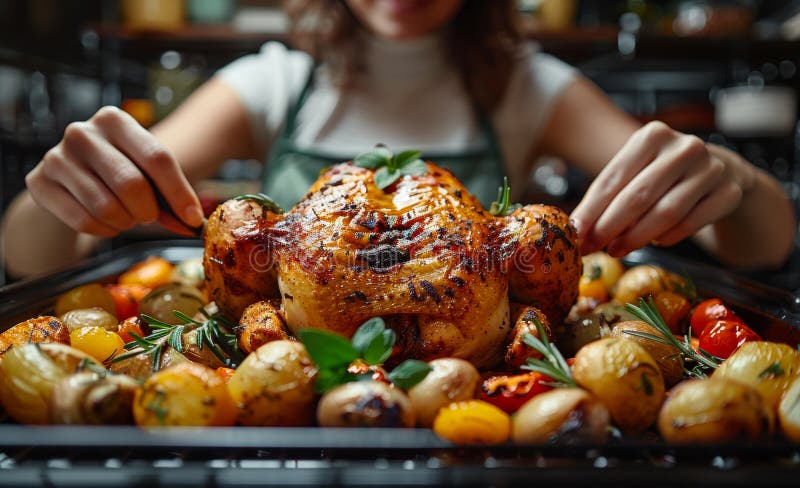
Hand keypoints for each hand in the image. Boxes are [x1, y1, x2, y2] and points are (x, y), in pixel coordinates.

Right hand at [25, 106, 203, 236]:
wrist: (68, 183)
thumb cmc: (118, 176)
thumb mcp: (147, 176)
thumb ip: (171, 196)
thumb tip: (192, 223)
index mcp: (115, 120)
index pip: (157, 157)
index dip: (179, 193)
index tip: (193, 219)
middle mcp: (83, 132)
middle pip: (131, 184)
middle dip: (148, 211)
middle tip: (148, 216)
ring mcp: (57, 156)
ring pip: (107, 206)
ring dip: (125, 222)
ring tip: (126, 217)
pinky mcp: (39, 182)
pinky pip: (84, 220)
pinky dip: (104, 230)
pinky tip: (106, 223)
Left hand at [570, 121, 754, 256]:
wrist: (719, 170)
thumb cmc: (662, 173)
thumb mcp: (635, 172)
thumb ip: (608, 196)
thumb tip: (578, 230)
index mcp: (652, 135)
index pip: (613, 178)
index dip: (590, 211)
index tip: (574, 235)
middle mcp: (685, 148)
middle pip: (638, 196)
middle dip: (609, 227)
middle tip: (592, 248)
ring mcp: (712, 169)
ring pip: (666, 213)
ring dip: (636, 237)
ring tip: (616, 250)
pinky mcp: (729, 192)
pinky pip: (691, 223)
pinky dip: (667, 238)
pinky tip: (654, 242)